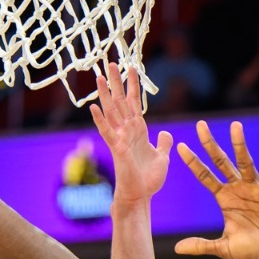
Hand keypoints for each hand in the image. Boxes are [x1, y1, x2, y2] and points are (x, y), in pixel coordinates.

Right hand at [89, 63, 172, 205]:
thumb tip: (165, 133)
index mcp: (139, 130)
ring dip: (105, 93)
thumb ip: (163, 144)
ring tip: (99, 76)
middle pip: (121, 101)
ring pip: (112, 111)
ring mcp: (120, 138)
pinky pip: (107, 131)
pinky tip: (93, 106)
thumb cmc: (148, 180)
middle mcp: (127, 130)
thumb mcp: (162, 157)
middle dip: (116, 82)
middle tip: (111, 62)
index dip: (134, 85)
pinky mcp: (117, 148)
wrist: (139, 196)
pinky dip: (100, 119)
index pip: (136, 103)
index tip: (131, 68)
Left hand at [175, 120, 258, 258]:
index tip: (180, 146)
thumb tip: (177, 249)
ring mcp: (256, 188)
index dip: (193, 162)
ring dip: (240, 145)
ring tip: (235, 127)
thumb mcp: (225, 248)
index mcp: (224, 198)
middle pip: (221, 162)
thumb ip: (203, 246)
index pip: (205, 176)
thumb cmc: (255, 246)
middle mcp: (238, 188)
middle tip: (200, 125)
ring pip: (245, 163)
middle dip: (210, 144)